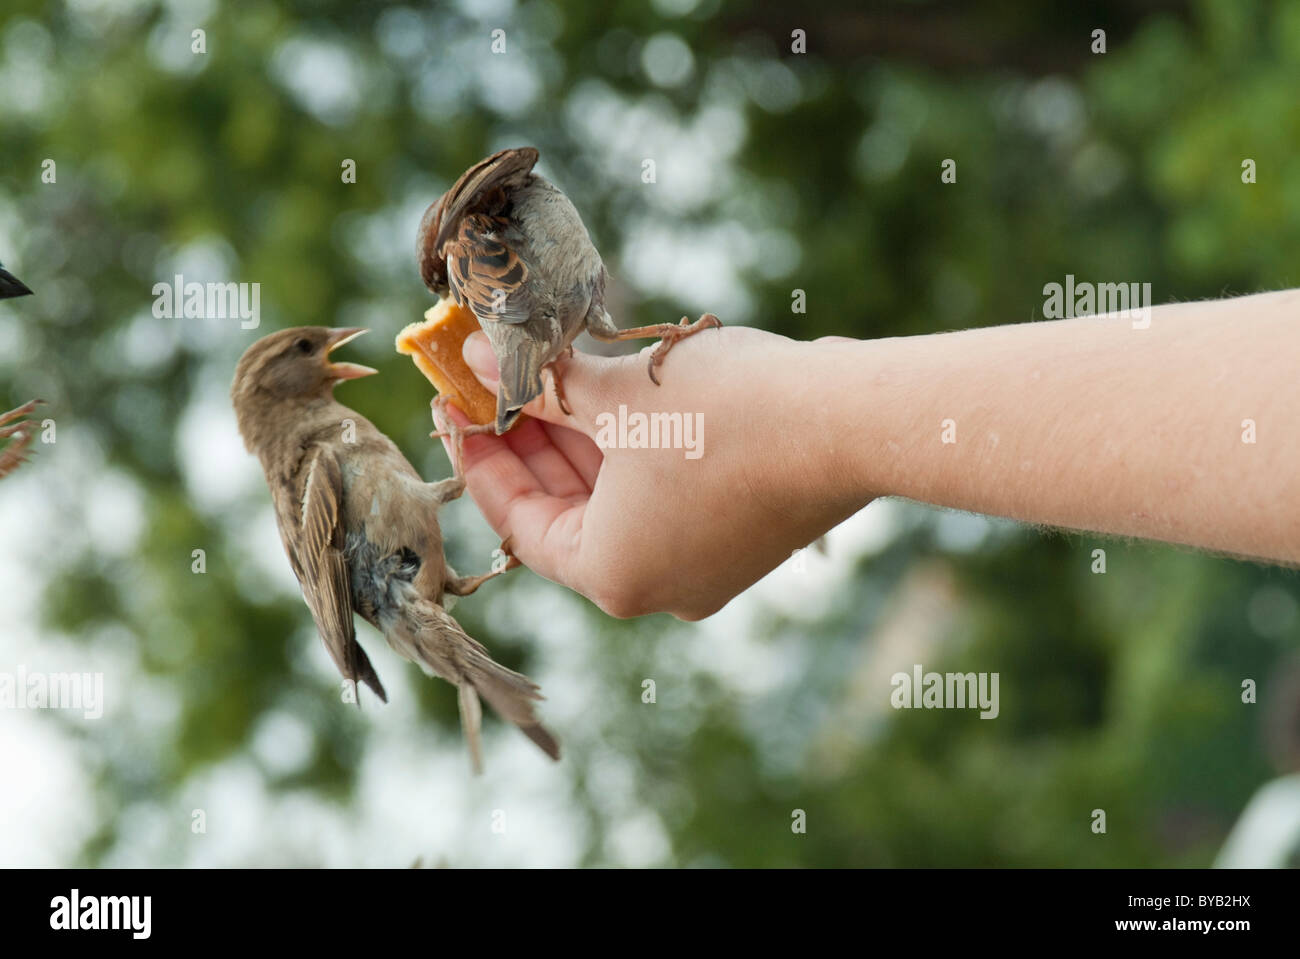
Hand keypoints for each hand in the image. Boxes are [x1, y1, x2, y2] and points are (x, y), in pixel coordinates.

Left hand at [433, 327, 871, 619]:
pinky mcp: (744, 535)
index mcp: (612, 574)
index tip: (456, 404)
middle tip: (495, 380)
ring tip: (550, 375)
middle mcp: (657, 586)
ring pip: (620, 502)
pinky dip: (634, 452)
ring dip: (584, 440)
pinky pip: (665, 496)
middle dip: (532, 441)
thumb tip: (478, 361)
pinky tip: (615, 395)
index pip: (518, 522)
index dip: (481, 456)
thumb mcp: (617, 395)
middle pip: (568, 512)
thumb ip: (542, 383)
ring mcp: (706, 566)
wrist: (853, 420)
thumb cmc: (725, 414)